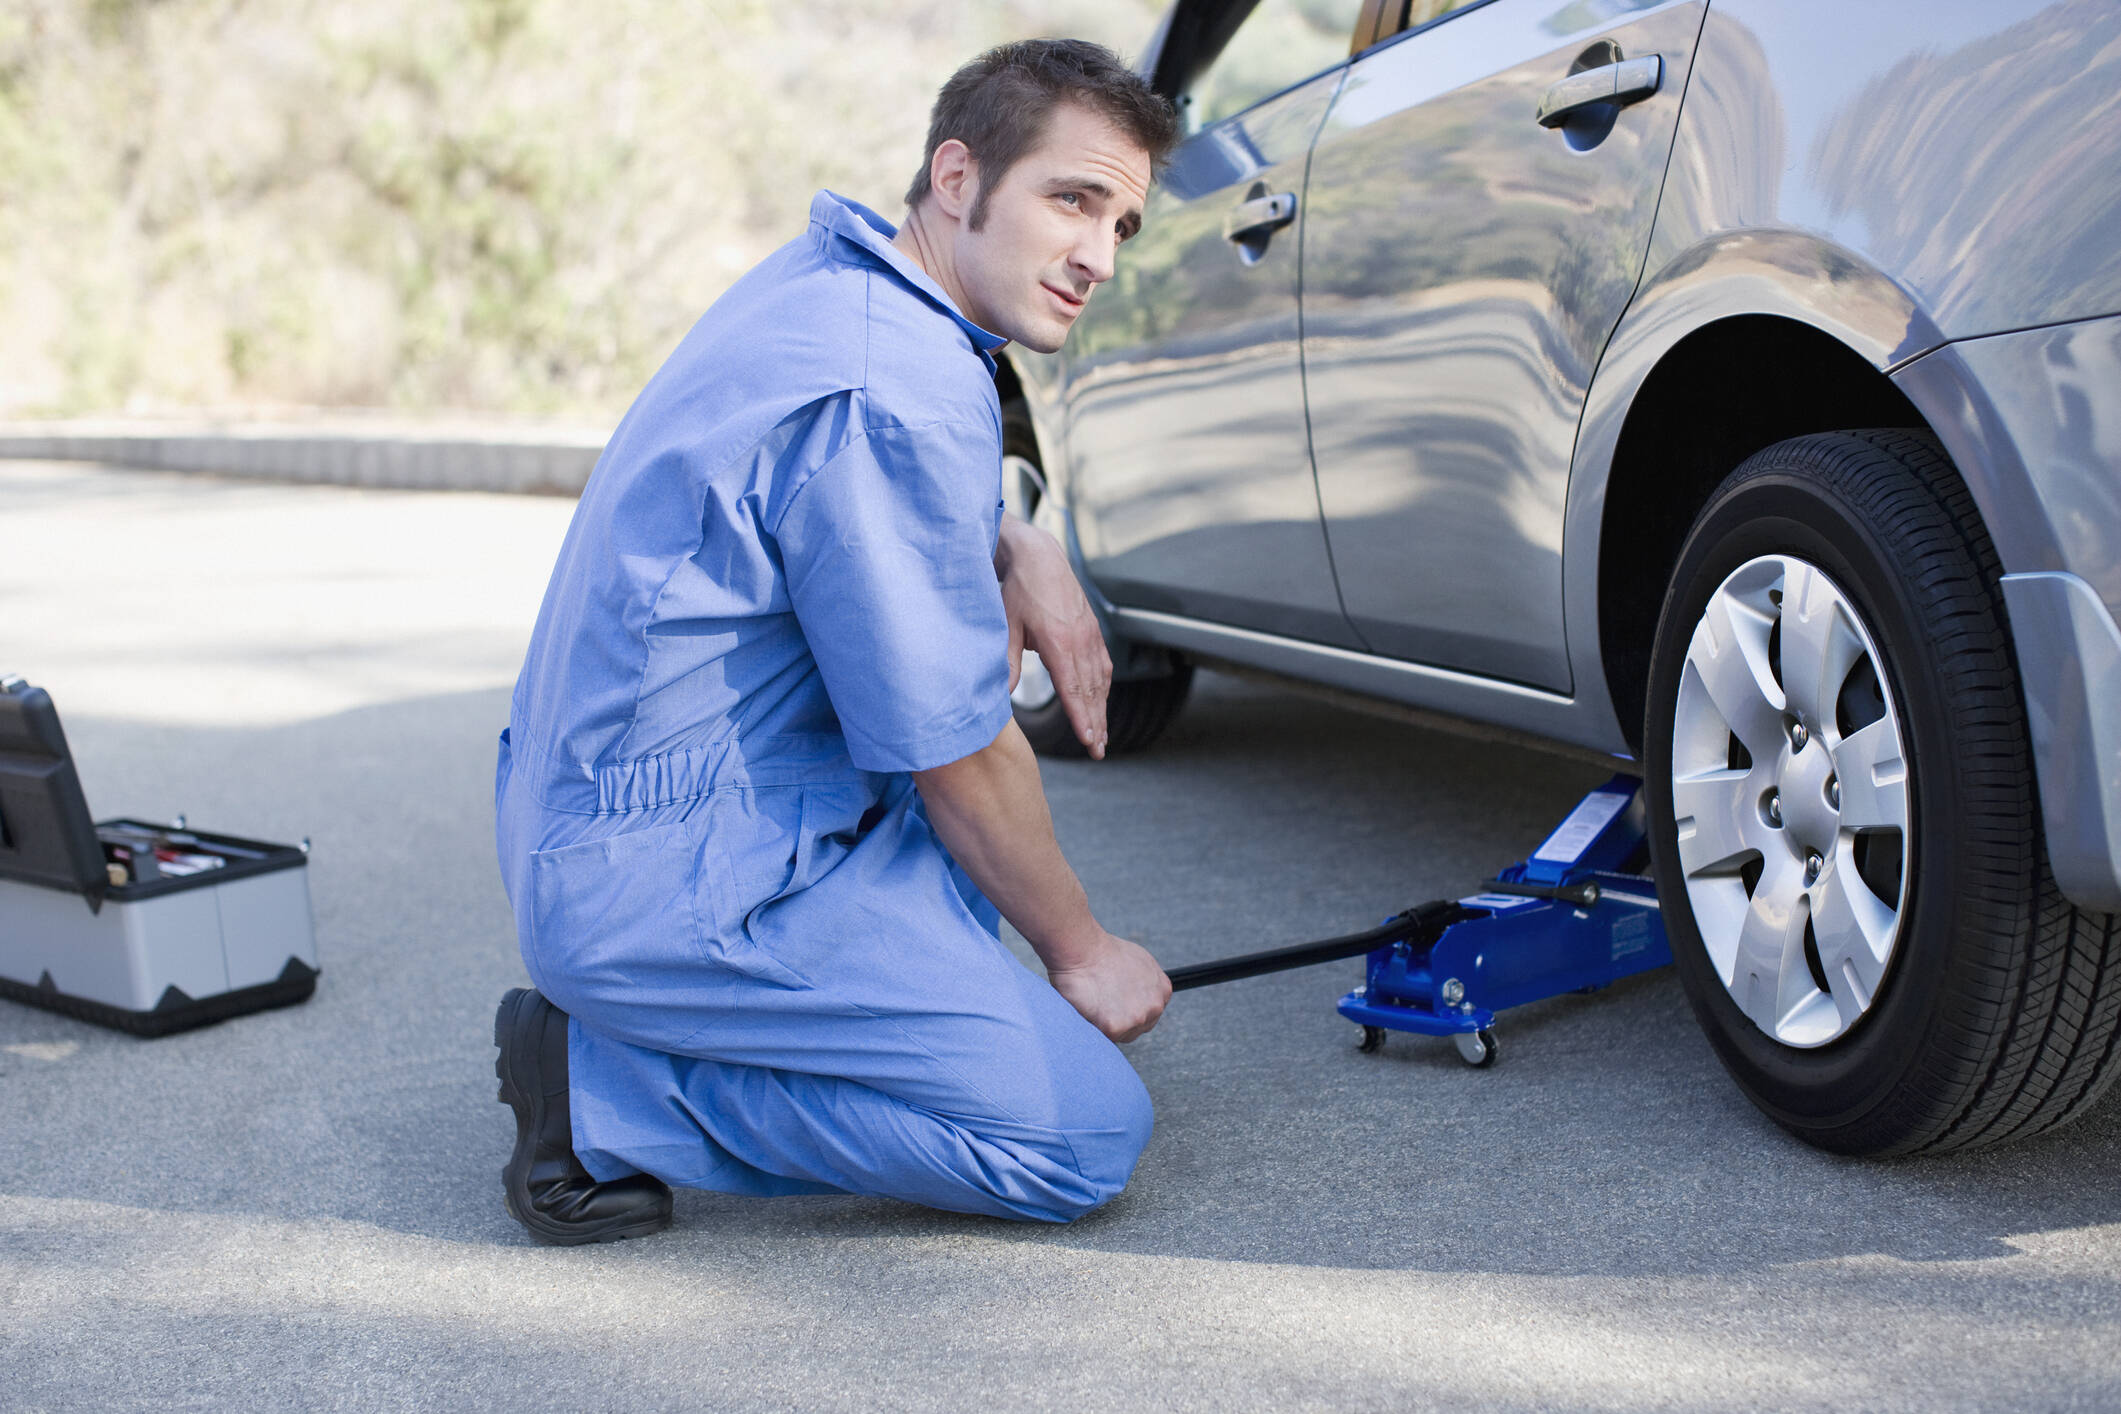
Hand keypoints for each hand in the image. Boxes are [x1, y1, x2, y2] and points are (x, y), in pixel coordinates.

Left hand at [996, 514, 1112, 758]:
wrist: (1039, 557)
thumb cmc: (1018, 591)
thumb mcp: (1006, 625)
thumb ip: (1006, 661)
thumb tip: (999, 694)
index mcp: (1059, 642)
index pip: (1073, 688)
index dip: (1081, 717)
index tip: (1088, 740)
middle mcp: (1080, 641)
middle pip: (1091, 691)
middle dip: (1095, 723)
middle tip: (1098, 751)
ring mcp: (1090, 635)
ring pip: (1100, 680)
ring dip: (1102, 710)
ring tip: (1101, 736)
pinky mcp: (1092, 631)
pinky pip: (1103, 665)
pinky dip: (1104, 687)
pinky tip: (1102, 702)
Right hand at [1045, 931, 1170, 1042]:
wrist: (1083, 950)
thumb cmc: (1104, 952)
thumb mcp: (1139, 962)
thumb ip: (1146, 984)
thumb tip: (1140, 995)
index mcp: (1163, 991)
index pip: (1150, 1013)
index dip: (1130, 1010)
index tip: (1117, 1003)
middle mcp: (1155, 1006)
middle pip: (1138, 1028)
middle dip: (1121, 1020)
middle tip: (1102, 1003)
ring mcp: (1137, 1018)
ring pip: (1122, 1036)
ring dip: (1107, 1025)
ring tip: (1095, 1002)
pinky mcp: (1116, 1028)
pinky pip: (1104, 1037)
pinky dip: (1094, 1026)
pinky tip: (1088, 1008)